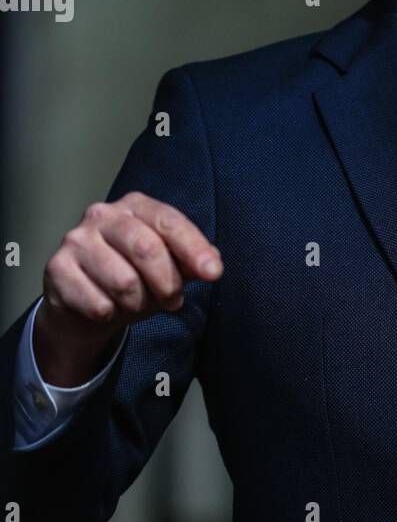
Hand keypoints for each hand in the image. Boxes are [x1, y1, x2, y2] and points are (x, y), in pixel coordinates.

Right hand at [34, 192, 222, 385]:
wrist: (83, 306)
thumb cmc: (133, 278)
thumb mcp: (167, 267)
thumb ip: (190, 262)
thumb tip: (212, 265)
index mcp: (135, 206)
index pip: (169, 222)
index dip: (194, 248)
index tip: (214, 273)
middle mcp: (103, 215)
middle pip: (146, 249)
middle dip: (167, 284)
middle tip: (172, 301)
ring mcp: (76, 240)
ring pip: (124, 282)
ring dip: (138, 304)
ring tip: (135, 304)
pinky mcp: (57, 269)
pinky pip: (99, 304)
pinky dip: (111, 315)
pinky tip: (107, 308)